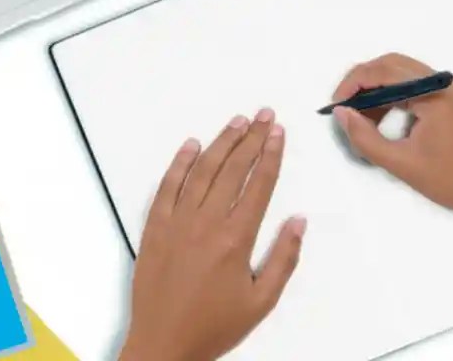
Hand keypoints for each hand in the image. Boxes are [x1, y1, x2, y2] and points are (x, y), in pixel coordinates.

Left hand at [120, 109, 306, 360]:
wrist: (163, 345)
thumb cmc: (213, 327)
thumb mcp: (262, 301)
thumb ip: (284, 258)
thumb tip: (298, 221)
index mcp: (236, 239)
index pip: (258, 184)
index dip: (271, 154)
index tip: (278, 132)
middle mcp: (206, 223)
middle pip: (233, 169)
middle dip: (252, 138)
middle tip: (264, 115)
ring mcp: (177, 223)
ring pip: (202, 171)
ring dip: (221, 142)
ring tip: (237, 122)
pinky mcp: (154, 229)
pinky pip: (167, 187)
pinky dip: (180, 163)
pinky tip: (192, 146)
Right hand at [332, 53, 452, 221]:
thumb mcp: (404, 165)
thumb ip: (366, 139)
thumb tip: (342, 114)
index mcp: (436, 93)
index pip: (384, 70)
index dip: (353, 84)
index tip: (336, 106)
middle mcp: (449, 82)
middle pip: (395, 67)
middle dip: (365, 85)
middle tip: (347, 111)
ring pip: (409, 78)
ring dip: (384, 93)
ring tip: (368, 123)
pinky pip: (425, 89)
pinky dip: (403, 100)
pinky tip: (393, 124)